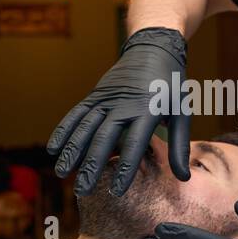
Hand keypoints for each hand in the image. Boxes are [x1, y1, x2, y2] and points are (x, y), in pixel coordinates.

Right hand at [47, 27, 190, 196]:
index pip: (134, 144)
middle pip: (103, 138)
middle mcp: (123, 104)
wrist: (154, 47)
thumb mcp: (182, 112)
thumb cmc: (171, 85)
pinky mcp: (95, 95)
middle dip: (92, 165)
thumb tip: (183, 179)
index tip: (117, 191)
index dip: (126, 168)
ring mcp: (106, 98)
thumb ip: (179, 146)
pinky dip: (64, 130)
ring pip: (85, 127)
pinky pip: (76, 114)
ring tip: (62, 173)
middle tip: (83, 191)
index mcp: (148, 110)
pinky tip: (54, 149)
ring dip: (72, 151)